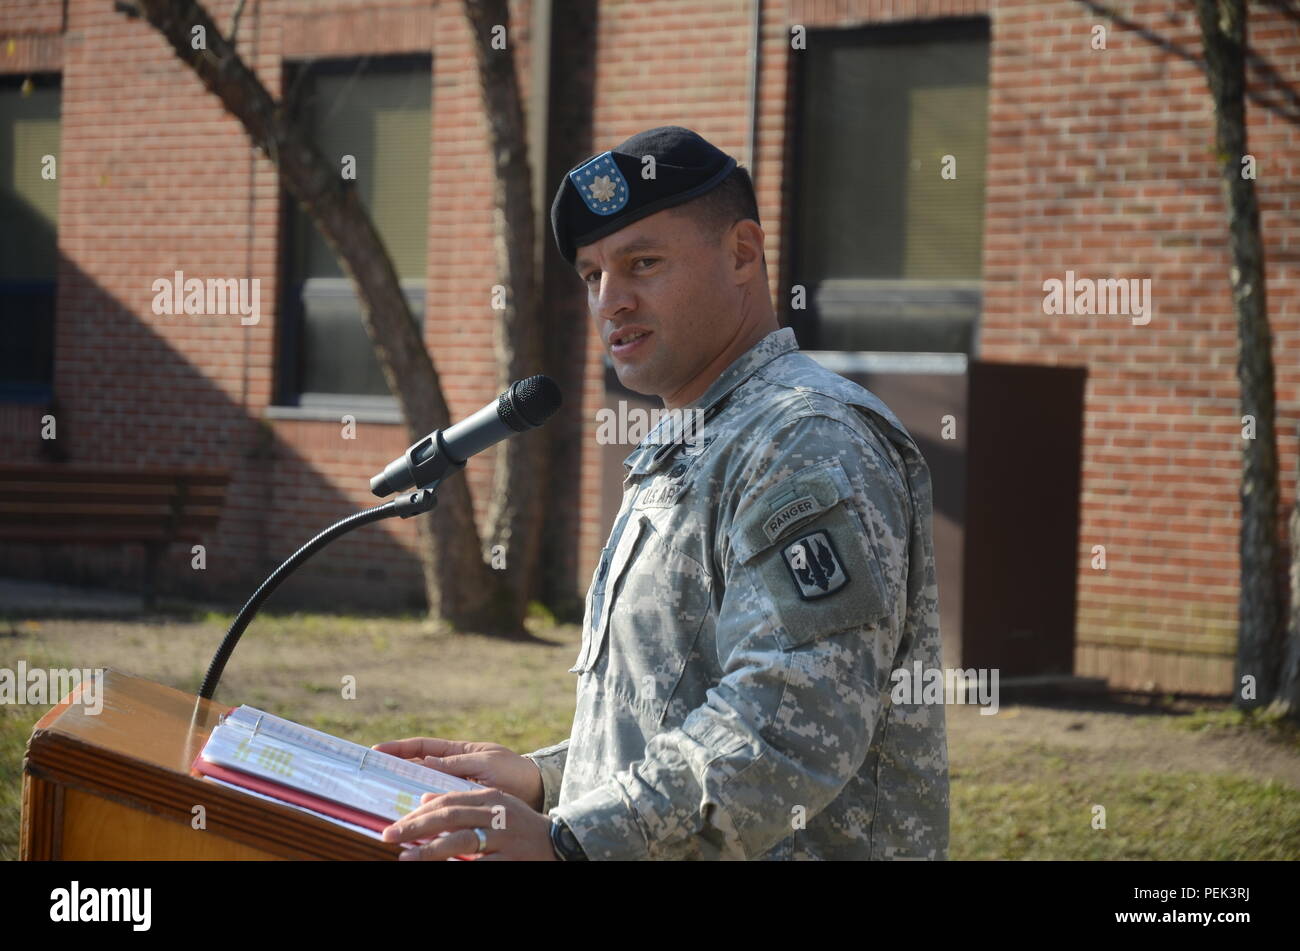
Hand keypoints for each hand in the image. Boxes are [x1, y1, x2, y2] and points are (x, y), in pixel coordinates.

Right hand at [370, 736, 544, 810]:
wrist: (535, 791)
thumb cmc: (513, 770)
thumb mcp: (487, 761)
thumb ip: (457, 762)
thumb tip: (425, 760)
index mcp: (457, 752)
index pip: (422, 747)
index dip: (399, 748)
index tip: (376, 751)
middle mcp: (451, 770)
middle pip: (416, 769)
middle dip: (394, 772)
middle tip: (371, 777)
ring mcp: (454, 788)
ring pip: (423, 790)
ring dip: (405, 795)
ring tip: (384, 803)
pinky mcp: (461, 806)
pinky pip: (438, 808)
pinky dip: (424, 813)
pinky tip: (413, 820)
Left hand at [382, 788, 556, 860]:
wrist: (559, 842)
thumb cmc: (520, 825)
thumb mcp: (496, 806)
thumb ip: (462, 801)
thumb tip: (424, 798)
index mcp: (491, 798)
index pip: (449, 800)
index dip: (419, 812)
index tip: (396, 823)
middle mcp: (497, 815)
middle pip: (450, 817)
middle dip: (416, 826)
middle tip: (389, 835)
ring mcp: (505, 838)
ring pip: (462, 841)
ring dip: (430, 850)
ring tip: (406, 858)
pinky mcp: (510, 860)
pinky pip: (479, 866)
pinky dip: (458, 868)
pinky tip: (441, 871)